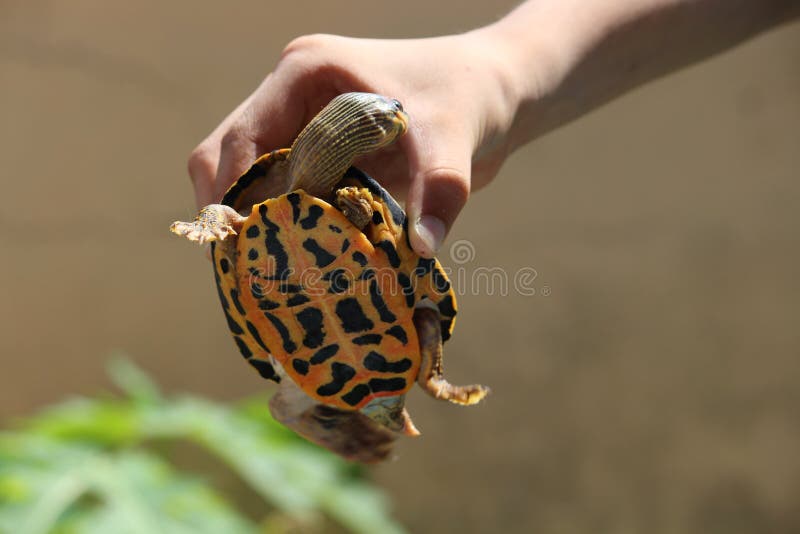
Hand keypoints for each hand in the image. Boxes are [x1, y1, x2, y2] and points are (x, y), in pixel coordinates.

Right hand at [187, 32, 517, 256]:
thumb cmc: (469, 95)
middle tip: (243, 271)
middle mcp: (294, 95)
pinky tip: (296, 262)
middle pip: (231, 157)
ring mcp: (306, 122)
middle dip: (233, 213)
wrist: (495, 90)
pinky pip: (288, 191)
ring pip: (254, 178)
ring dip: (255, 222)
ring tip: (262, 275)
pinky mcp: (325, 152)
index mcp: (307, 72)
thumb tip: (420, 249)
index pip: (244, 137)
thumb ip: (439, 189)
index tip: (237, 248)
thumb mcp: (452, 136)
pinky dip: (286, 224)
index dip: (232, 194)